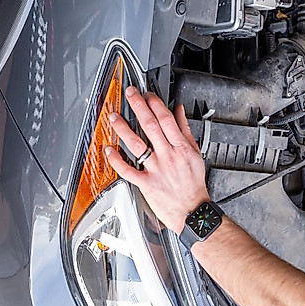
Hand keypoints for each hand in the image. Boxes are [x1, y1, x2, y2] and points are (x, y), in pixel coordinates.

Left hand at [104, 87, 209, 233]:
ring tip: (113, 117)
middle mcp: (168, 156)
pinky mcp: (147, 183)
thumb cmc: (193, 184)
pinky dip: (117, 160)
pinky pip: (128, 170)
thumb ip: (185, 130)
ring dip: (123, 129)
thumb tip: (179, 110)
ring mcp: (156, 169)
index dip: (155, 104)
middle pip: (150, 126)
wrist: (193, 211)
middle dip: (138, 106)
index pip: (166, 119)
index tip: (147, 94)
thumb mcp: (195, 153)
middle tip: (129, 94)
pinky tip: (109, 150)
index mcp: (181, 147)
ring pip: (137, 144)